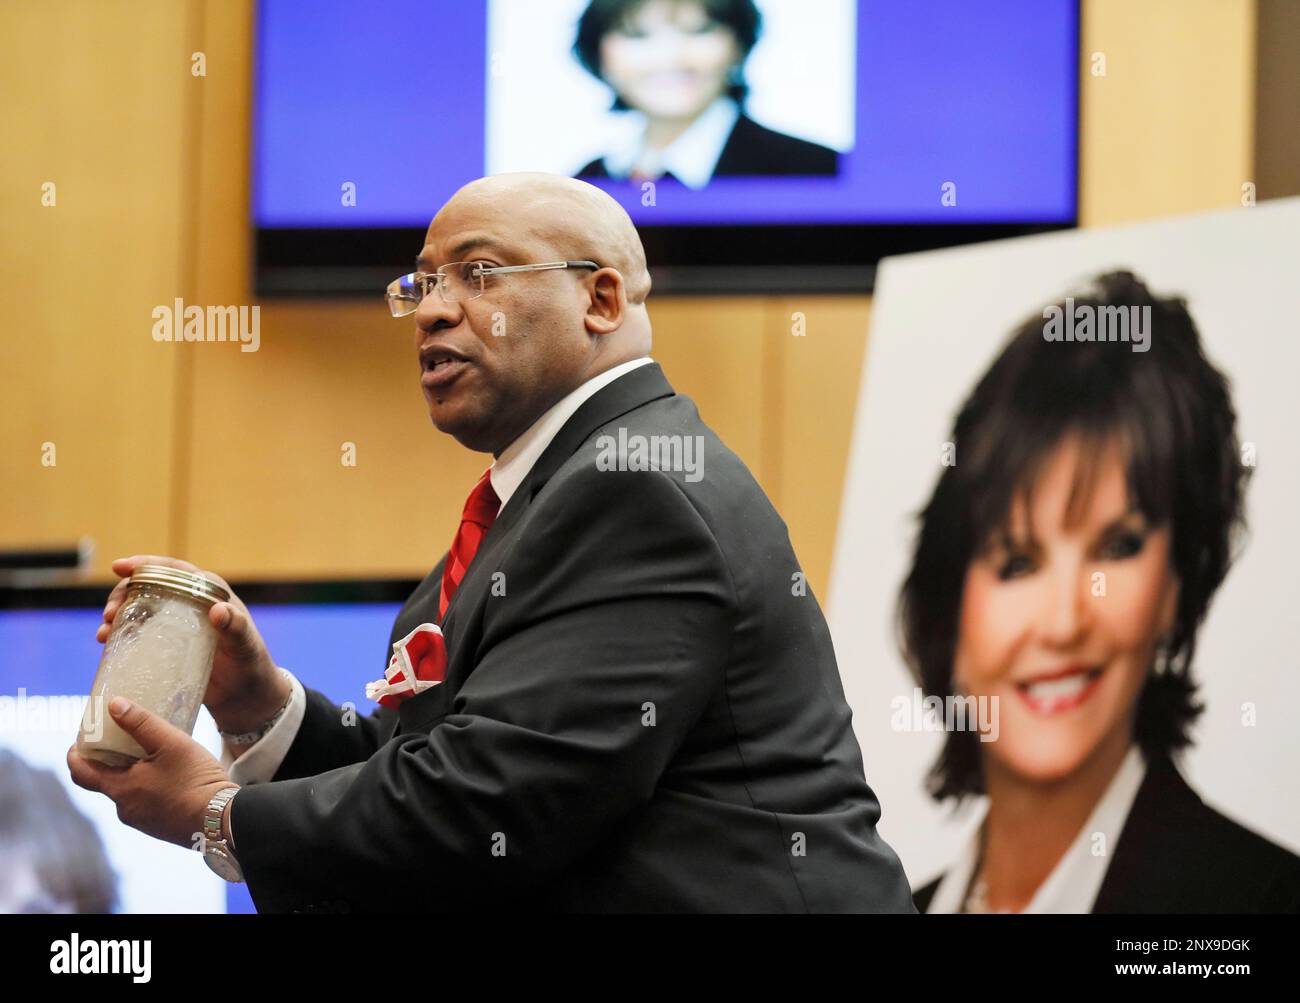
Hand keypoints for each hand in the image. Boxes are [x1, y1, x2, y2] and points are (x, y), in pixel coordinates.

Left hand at [68, 696, 236, 849]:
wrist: (221, 819)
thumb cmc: (194, 779)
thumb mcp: (170, 743)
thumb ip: (141, 723)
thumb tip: (114, 704)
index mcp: (120, 789)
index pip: (80, 773)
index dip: (75, 755)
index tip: (80, 740)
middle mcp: (124, 809)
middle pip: (106, 782)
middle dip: (109, 762)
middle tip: (123, 742)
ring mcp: (142, 822)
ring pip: (128, 793)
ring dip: (134, 775)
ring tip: (155, 758)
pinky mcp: (160, 827)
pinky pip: (146, 804)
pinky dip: (150, 789)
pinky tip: (172, 778)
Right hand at [100, 555, 286, 732]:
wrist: (244, 694)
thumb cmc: (250, 663)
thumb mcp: (245, 645)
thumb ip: (236, 627)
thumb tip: (218, 610)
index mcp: (209, 593)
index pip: (175, 571)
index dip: (146, 564)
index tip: (121, 566)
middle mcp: (189, 603)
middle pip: (149, 587)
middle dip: (123, 594)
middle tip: (109, 613)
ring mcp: (175, 624)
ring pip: (138, 609)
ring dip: (117, 615)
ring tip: (103, 633)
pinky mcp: (166, 645)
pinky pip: (138, 633)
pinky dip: (120, 635)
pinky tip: (106, 645)